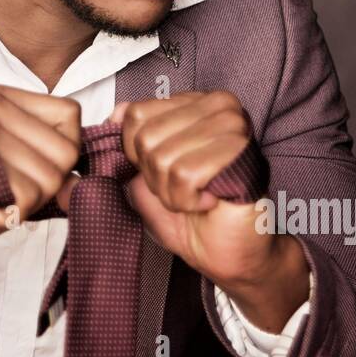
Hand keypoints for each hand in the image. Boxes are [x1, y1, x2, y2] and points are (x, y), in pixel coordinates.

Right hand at [0, 85, 80, 288]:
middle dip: (47, 184)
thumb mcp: (9, 164)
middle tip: (9, 190)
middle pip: (66, 150)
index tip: (35, 166)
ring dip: (29, 202)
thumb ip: (48, 155)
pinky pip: (27, 197)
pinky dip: (12, 214)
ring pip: (50, 177)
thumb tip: (96, 161)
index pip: (69, 114)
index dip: (63, 149)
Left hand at [107, 90, 278, 287]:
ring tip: (198, 196)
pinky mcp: (241, 152)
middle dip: (155, 177)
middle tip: (186, 188)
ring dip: (172, 192)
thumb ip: (128, 143)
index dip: (137, 154)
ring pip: (163, 158)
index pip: (135, 114)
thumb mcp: (144, 177)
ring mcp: (233, 125)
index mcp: (195, 102)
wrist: (227, 254)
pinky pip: (184, 175)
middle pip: (146, 138)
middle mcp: (217, 105)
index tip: (166, 171)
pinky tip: (209, 202)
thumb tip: (115, 112)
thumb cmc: (189, 216)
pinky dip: (188, 200)